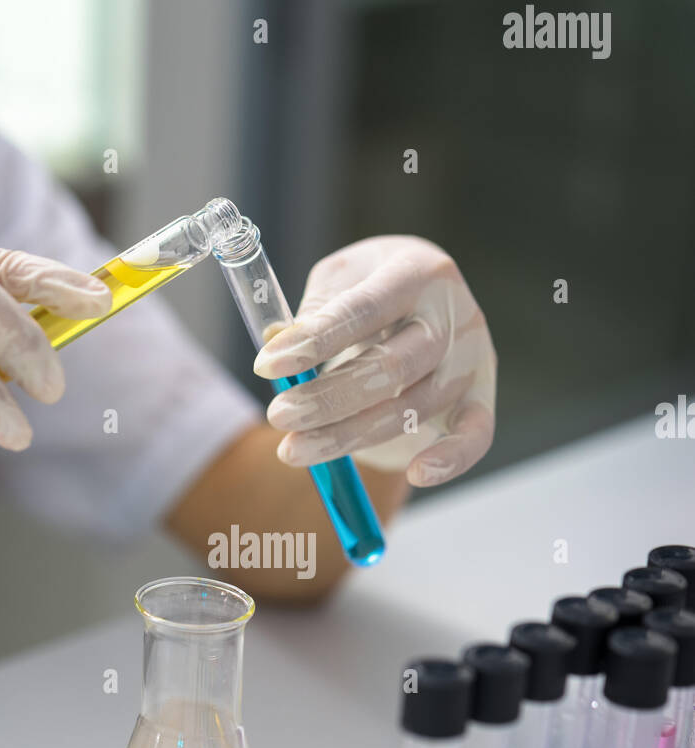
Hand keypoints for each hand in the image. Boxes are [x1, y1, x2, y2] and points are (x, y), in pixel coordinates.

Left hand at [253, 235, 495, 484]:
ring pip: (413, 409)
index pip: (364, 309)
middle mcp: (453, 315)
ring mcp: (472, 358)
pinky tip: (417, 474)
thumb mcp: (340, 280)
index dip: (315, 340)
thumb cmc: (370, 289)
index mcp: (415, 272)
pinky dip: (451, 459)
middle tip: (278, 415)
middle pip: (392, 367)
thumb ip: (313, 311)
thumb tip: (276, 343)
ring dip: (350, 436)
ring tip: (294, 450)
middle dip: (328, 398)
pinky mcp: (481, 397)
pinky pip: (476, 435)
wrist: (423, 297)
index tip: (266, 364)